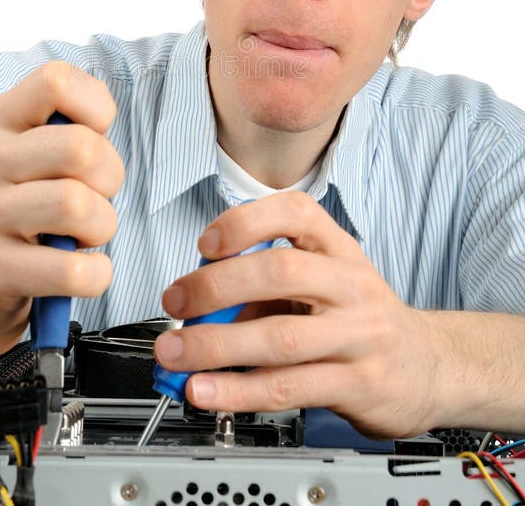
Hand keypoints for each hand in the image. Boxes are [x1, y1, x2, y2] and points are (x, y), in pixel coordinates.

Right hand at [0, 61, 123, 359]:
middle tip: (97, 197)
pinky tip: (85, 272)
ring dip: (103, 227)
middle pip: (80, 147)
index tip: (94, 138)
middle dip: (111, 177)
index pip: (56, 80)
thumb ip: (74, 125)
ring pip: (78, 205)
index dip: (96, 108)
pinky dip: (96, 275)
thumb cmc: (28, 207)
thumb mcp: (40, 154)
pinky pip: (70, 269)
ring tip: (84, 235)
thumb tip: (101, 118)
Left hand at [155, 194, 436, 437]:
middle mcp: (351, 285)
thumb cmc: (360, 318)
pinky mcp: (357, 383)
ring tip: (176, 354)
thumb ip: (266, 289)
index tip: (207, 243)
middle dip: (215, 287)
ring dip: (216, 345)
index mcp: (338, 249)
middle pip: (280, 273)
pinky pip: (289, 387)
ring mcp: (357, 335)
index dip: (246, 222)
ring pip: (280, 337)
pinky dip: (239, 390)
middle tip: (175, 303)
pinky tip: (208, 391)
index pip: (295, 213)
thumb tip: (198, 306)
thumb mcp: (323, 285)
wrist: (428, 366)